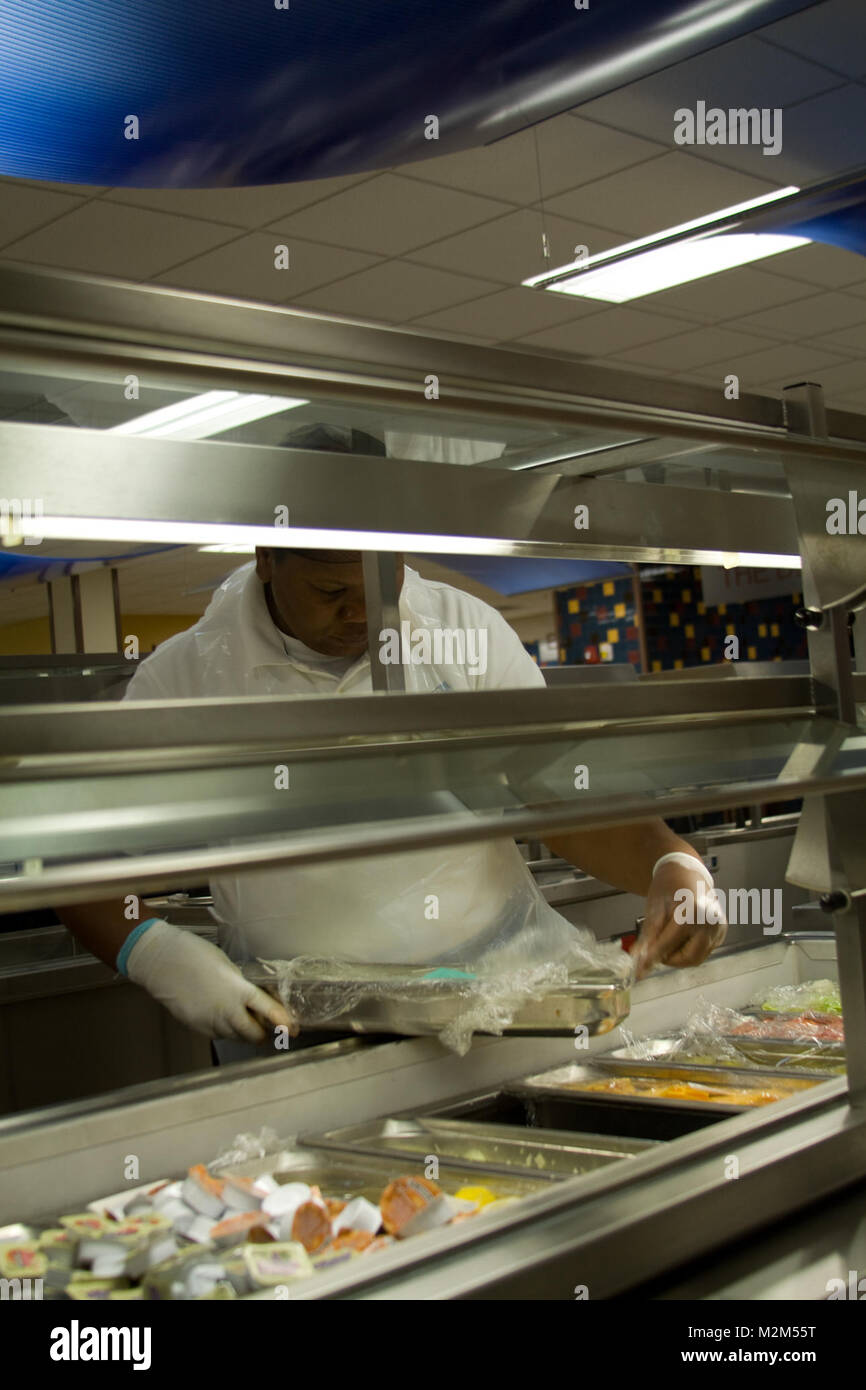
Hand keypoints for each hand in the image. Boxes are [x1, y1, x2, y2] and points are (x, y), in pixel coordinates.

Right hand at [126, 920, 296, 1042]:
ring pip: (235, 1037)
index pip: (267, 1011)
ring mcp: (209, 1022)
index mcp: (237, 990)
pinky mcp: (196, 1027)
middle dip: (262, 1033)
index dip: (282, 1022)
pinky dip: (224, 1029)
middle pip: (253, 1034)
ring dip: (243, 1032)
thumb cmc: (194, 955)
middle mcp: (225, 1011)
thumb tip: (252, 998)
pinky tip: (221, 1016)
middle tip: (267, 1026)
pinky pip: (217, 1034)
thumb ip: (240, 984)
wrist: (161, 962)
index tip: (292, 1030)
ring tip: (242, 1017)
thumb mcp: (226, 965)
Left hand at [630, 859, 726, 980]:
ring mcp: (719, 927)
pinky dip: (689, 950)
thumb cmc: (668, 885)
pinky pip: (704, 951)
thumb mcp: (654, 907)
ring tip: (666, 941)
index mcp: (693, 911)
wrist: (685, 872)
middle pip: (690, 957)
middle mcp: (711, 921)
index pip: (670, 943)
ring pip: (697, 957)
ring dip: (679, 956)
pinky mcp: (720, 932)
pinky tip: (679, 936)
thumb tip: (640, 959)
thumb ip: (649, 936)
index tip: (640, 969)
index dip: (653, 956)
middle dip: (670, 959)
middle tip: (655, 953)